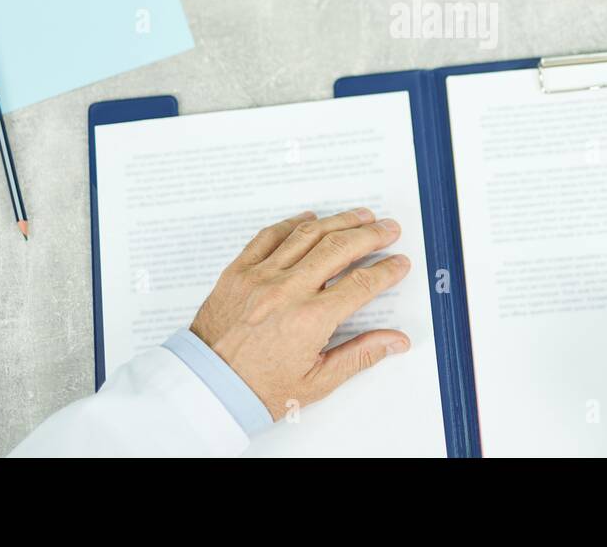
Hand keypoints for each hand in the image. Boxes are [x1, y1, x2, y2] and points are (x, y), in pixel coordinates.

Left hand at [189, 208, 410, 420]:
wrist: (207, 388)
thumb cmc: (259, 389)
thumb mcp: (317, 382)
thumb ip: (360, 355)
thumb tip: (396, 341)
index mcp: (310, 320)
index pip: (361, 284)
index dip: (387, 270)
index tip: (399, 263)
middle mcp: (287, 291)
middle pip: (340, 249)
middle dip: (371, 235)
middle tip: (388, 228)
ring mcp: (261, 277)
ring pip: (308, 235)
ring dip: (339, 221)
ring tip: (360, 216)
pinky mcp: (238, 271)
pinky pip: (269, 236)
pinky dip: (292, 224)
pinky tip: (310, 219)